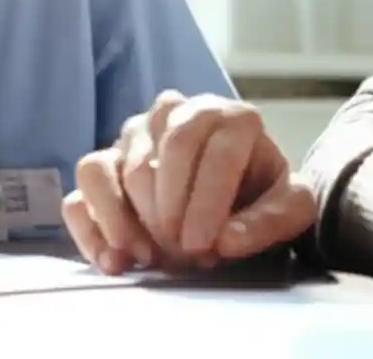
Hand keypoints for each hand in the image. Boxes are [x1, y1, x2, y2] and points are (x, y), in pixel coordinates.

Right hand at [63, 91, 315, 274]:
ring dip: (125, 218)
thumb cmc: (260, 195)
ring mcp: (133, 134)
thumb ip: (271, 221)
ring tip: (148, 257)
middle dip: (169, 212)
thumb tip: (226, 240)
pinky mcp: (104, 161)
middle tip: (183, 254)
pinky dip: (92, 225)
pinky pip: (82, 185)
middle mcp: (175, 113)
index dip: (206, 202)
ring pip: (110, 164)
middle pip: (158, 154)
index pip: (211, 149)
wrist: (235, 195)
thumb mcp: (290, 207)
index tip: (205, 247)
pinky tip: (114, 259)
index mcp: (227, 117)